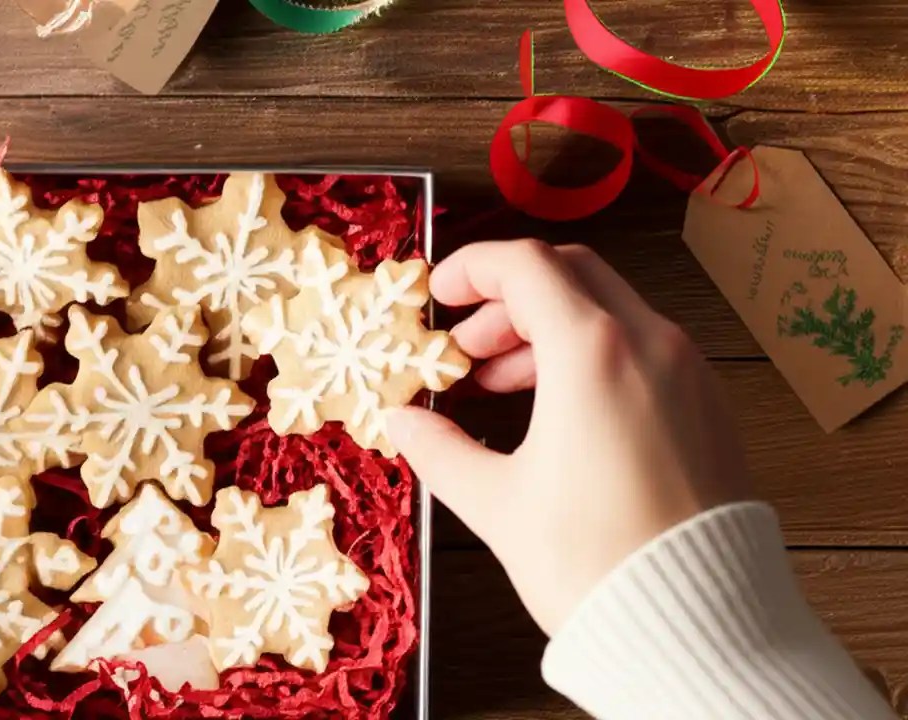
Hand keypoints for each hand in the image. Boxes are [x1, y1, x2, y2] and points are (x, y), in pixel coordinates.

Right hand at [388, 240, 749, 634]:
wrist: (696, 627)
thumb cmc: (595, 564)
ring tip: (500, 381)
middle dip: (508, 298)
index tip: (439, 293)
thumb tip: (403, 421)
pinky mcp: (708, 407)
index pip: (525, 266)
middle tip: (465, 343)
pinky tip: (557, 408)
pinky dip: (592, 355)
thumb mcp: (497, 504)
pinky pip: (642, 349)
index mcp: (594, 353)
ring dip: (547, 328)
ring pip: (610, 311)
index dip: (472, 268)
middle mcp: (651, 346)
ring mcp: (688, 374)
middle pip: (571, 275)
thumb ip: (439, 449)